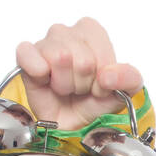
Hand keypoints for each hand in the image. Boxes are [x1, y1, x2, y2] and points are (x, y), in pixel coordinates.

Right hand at [15, 19, 143, 130]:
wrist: (71, 124)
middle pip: (82, 59)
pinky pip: (27, 53)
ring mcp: (46, 41)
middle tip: (79, 89)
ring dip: (64, 84)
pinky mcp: (26, 54)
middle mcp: (68, 32)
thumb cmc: (93, 102)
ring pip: (59, 58)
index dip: (100, 78)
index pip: (102, 55)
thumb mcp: (123, 92)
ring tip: (65, 87)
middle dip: (83, 83)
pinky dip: (38, 72)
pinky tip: (45, 80)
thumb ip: (129, 79)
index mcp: (93, 32)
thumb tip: (108, 75)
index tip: (97, 85)